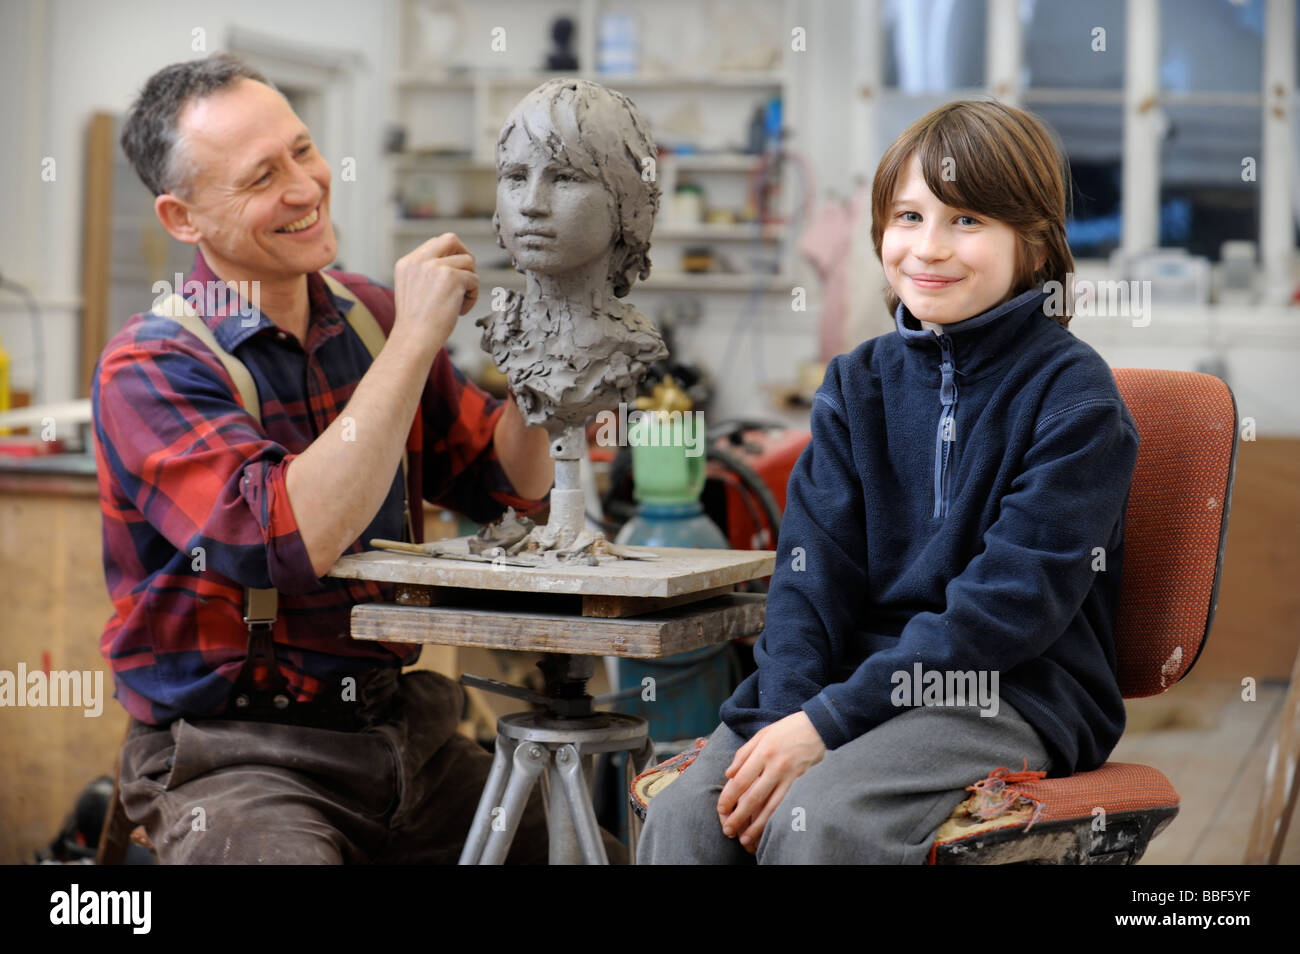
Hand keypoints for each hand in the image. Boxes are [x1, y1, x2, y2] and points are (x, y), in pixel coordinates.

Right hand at [392, 232, 478, 354]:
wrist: (414, 340)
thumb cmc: (416, 324)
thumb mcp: (413, 290)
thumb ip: (426, 274)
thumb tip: (455, 265)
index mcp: (407, 263)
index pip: (435, 244)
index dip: (450, 257)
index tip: (454, 276)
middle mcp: (419, 260)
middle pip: (451, 239)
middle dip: (464, 256)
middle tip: (466, 279)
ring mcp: (435, 267)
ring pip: (468, 261)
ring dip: (470, 282)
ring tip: (460, 302)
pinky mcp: (452, 277)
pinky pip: (474, 280)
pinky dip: (473, 296)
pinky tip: (460, 311)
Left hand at [717, 711, 825, 854]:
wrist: (819, 727)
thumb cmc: (787, 729)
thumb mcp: (761, 734)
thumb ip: (743, 754)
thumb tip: (728, 775)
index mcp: (763, 752)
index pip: (740, 781)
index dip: (728, 797)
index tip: (721, 809)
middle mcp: (776, 766)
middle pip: (753, 797)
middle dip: (738, 817)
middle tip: (728, 830)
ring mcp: (790, 777)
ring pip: (771, 806)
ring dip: (757, 825)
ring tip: (746, 838)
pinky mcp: (802, 783)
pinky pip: (786, 805)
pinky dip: (776, 818)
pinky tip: (768, 829)